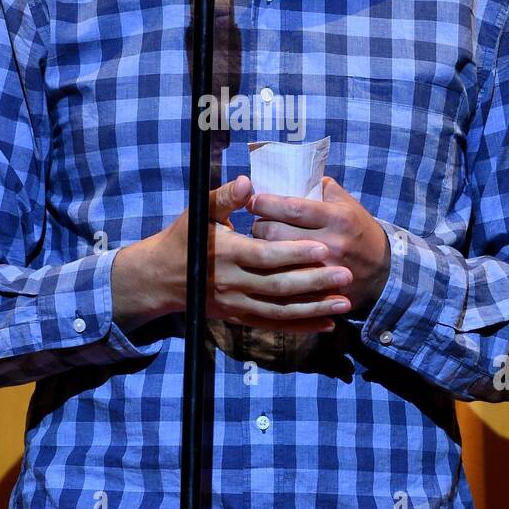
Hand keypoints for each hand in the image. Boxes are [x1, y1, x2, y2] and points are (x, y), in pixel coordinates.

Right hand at [153, 175, 356, 333]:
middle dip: (315, 282)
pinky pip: (273, 325)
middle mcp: (233, 283)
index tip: (323, 247)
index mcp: (227, 254)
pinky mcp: (239, 317)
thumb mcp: (199, 213)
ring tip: (345, 303)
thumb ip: (226, 197)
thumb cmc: (185, 238)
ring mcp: (237, 304)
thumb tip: (248, 181)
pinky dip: (301, 327)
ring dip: (314, 309)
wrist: (161, 278)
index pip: (265, 256)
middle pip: (279, 286)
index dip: (294, 253)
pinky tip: (325, 324)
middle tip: (346, 275)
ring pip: (280, 311)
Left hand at [246, 175, 390, 319]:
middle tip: (256, 222)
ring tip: (261, 243)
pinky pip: (287, 281)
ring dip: (263, 249)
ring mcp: (326, 270)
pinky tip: (271, 264)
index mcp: (337, 217)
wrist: (384, 270)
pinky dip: (274, 271)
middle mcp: (332, 243)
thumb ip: (320, 187)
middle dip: (259, 227)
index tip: (253, 201)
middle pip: (277, 234)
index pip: (292, 207)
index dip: (267, 203)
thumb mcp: (347, 203)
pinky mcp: (323, 291)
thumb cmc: (358, 230)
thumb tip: (289, 175)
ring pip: (277, 258)